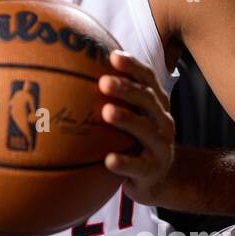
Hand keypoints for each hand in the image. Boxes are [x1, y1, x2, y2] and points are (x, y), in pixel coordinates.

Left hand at [98, 50, 175, 206]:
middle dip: (127, 89)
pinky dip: (124, 162)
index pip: (148, 79)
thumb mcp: (132, 118)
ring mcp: (160, 146)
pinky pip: (138, 166)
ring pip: (146, 130)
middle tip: (104, 82)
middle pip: (147, 99)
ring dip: (127, 119)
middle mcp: (163, 121)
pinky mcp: (152, 171)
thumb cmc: (136, 141)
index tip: (112, 56)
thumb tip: (71, 71)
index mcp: (156, 104)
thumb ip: (113, 98)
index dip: (132, 66)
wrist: (160, 179)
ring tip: (106, 112)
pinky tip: (108, 160)